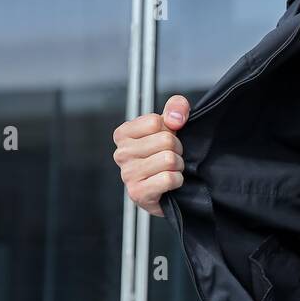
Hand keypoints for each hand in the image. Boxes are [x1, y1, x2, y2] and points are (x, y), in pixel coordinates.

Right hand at [112, 95, 190, 216]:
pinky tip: (169, 183)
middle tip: (170, 156)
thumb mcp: (170, 125)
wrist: (164, 190)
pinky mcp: (137, 192)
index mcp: (124, 134)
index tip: (165, 139)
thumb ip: (176, 107)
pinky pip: (168, 179)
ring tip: (169, 169)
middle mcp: (121, 153)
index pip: (155, 121)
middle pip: (165, 140)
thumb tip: (175, 117)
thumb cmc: (163, 155)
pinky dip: (177, 180)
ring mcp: (127, 174)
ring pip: (169, 159)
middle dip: (177, 149)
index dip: (170, 129)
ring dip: (178, 165)